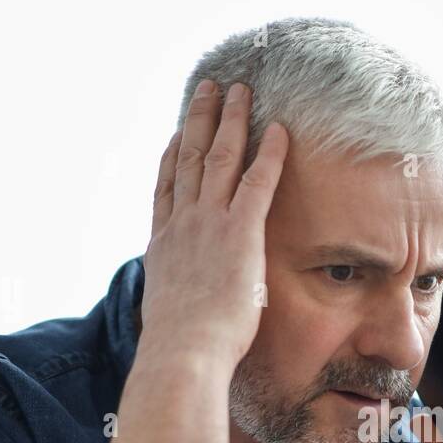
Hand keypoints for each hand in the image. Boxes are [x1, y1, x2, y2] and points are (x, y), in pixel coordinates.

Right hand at [138, 79, 288, 368]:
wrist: (184, 352)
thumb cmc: (179, 350)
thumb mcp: (167, 317)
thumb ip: (175, 302)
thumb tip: (176, 317)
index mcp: (162, 245)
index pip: (166, 189)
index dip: (171, 155)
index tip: (175, 133)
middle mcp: (182, 225)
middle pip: (189, 158)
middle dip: (199, 120)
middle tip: (207, 90)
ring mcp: (210, 224)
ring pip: (220, 158)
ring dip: (231, 120)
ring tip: (240, 91)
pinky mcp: (241, 233)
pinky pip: (258, 181)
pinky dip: (269, 153)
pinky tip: (279, 130)